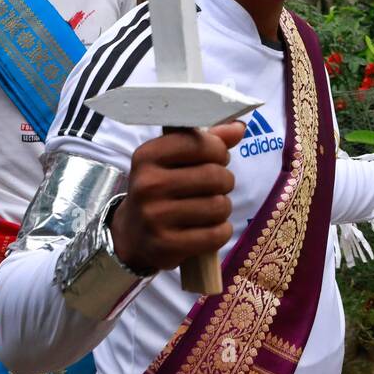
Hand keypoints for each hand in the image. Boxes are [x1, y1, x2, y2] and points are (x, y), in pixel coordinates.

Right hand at [109, 120, 243, 273]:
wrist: (134, 234)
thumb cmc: (163, 188)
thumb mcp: (175, 159)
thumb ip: (208, 140)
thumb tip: (239, 127)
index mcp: (147, 156)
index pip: (200, 143)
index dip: (219, 150)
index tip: (216, 158)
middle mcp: (147, 185)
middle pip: (215, 175)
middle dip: (225, 181)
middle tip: (216, 187)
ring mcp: (155, 217)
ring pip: (219, 206)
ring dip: (223, 208)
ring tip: (210, 209)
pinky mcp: (166, 245)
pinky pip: (216, 234)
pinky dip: (221, 232)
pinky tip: (209, 229)